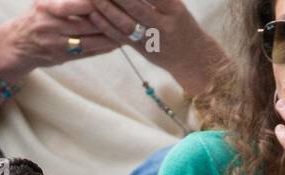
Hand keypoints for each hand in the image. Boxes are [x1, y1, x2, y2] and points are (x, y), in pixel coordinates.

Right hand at [0, 0, 120, 83]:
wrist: (16, 45)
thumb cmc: (36, 16)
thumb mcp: (45, 0)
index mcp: (47, 7)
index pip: (75, 4)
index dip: (96, 2)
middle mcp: (50, 26)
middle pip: (86, 23)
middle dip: (109, 18)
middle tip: (130, 13)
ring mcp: (55, 44)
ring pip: (89, 40)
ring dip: (111, 35)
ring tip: (129, 28)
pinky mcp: (61, 57)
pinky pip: (87, 52)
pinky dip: (103, 47)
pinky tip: (117, 41)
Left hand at [86, 0, 222, 95]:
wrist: (190, 56)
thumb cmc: (182, 25)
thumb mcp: (177, 7)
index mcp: (175, 9)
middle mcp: (163, 24)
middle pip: (136, 7)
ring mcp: (150, 39)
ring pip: (125, 23)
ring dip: (107, 9)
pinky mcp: (139, 49)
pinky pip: (119, 37)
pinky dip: (105, 25)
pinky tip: (94, 14)